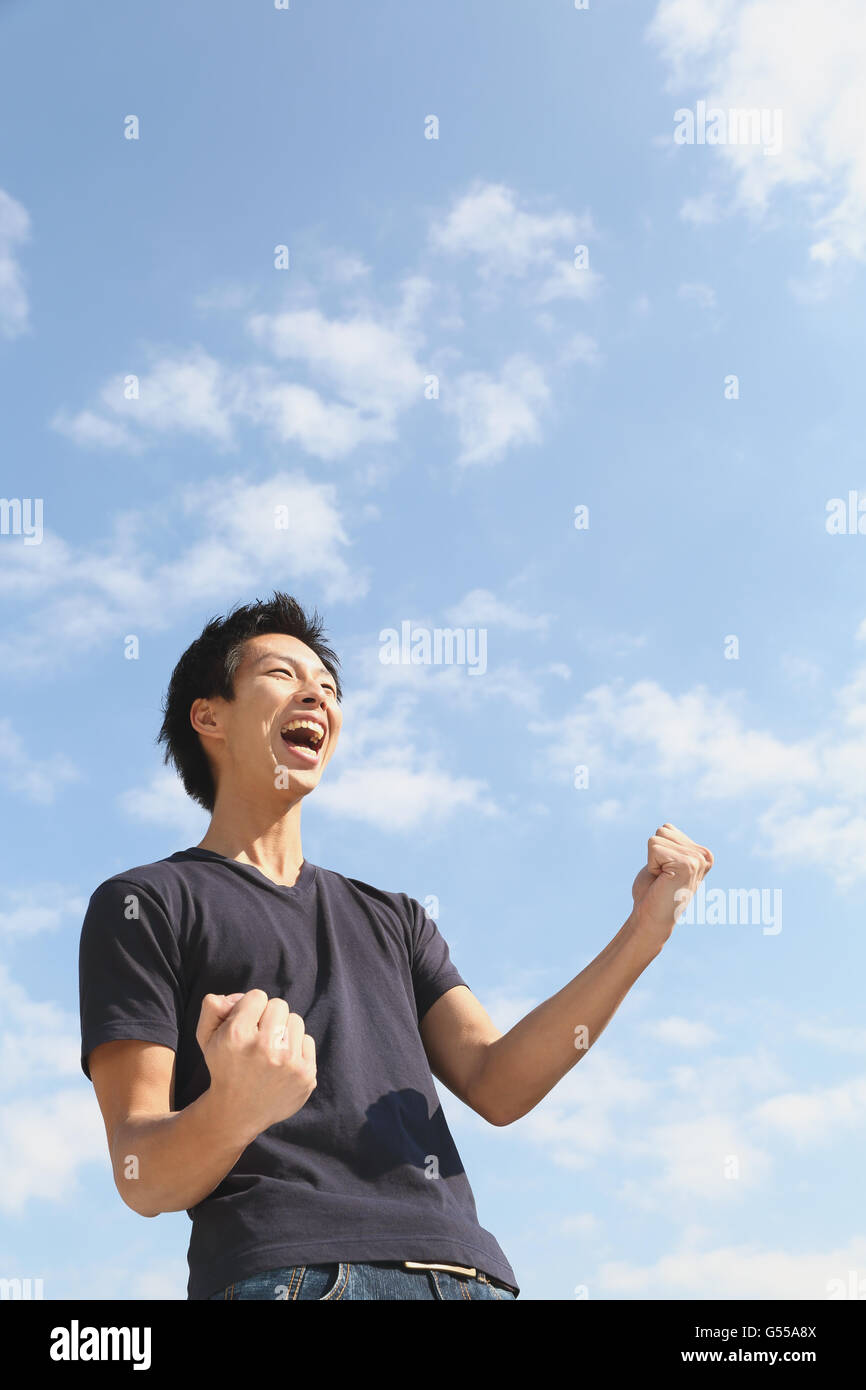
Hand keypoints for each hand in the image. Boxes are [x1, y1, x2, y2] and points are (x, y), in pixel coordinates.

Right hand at [196, 989, 316, 1140]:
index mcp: (237, 1035)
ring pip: (295, 1020)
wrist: (237, 1112)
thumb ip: (213, 1007)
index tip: (244, 1026)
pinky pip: (307, 1040)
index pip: (257, 996)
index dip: (249, 1009)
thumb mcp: (206, 1037)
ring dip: (283, 1031)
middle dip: (268, 1018)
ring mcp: (288, 1063)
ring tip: (270, 1050)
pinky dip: (296, 1048)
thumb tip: (236, 997)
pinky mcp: (306, 1074)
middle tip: (257, 1038)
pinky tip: (281, 1064)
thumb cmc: (224, 1068)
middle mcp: (264, 1048)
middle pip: (279, 1005)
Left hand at [630, 823, 712, 948]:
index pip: (668, 829)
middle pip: (664, 830)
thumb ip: (670, 845)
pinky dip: (651, 864)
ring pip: (658, 837)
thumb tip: (666, 828)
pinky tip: (661, 880)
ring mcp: (698, 860)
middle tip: (662, 877)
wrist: (651, 918)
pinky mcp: (688, 864)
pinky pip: (654, 846)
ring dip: (652, 859)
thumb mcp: (665, 861)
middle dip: (655, 853)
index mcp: (702, 854)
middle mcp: (704, 856)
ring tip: (662, 878)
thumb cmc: (653, 892)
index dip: (658, 850)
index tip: (664, 872)